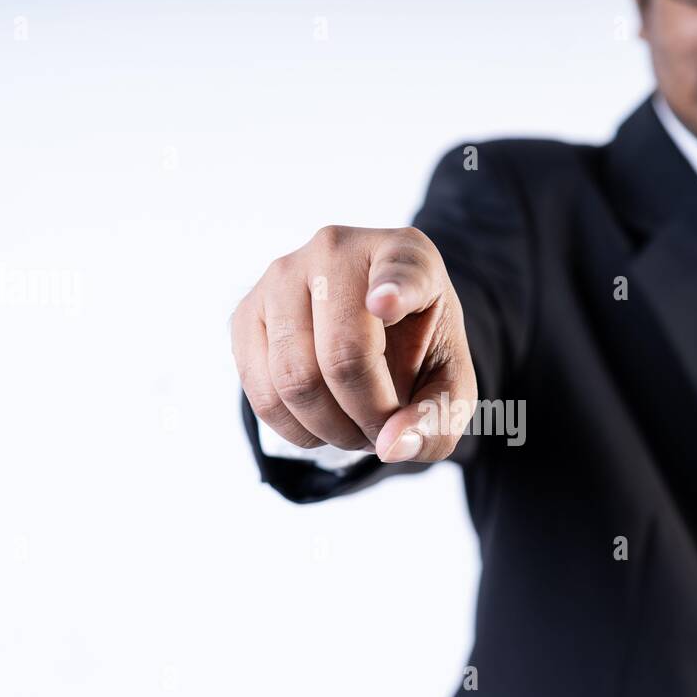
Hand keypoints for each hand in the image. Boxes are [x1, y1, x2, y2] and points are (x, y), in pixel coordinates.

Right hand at [231, 225, 476, 462]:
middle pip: (344, 355)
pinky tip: (320, 424)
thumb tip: (390, 446)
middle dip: (367, 418)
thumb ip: (438, 418)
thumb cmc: (416, 350)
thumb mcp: (450, 384)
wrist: (369, 329)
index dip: (394, 289)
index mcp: (407, 255)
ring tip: (355, 430)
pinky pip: (260, 390)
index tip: (386, 303)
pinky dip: (295, 428)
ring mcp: (282, 275)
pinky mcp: (246, 311)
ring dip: (330, 429)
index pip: (400, 270)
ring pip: (295, 379)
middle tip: (382, 434)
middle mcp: (337, 249)